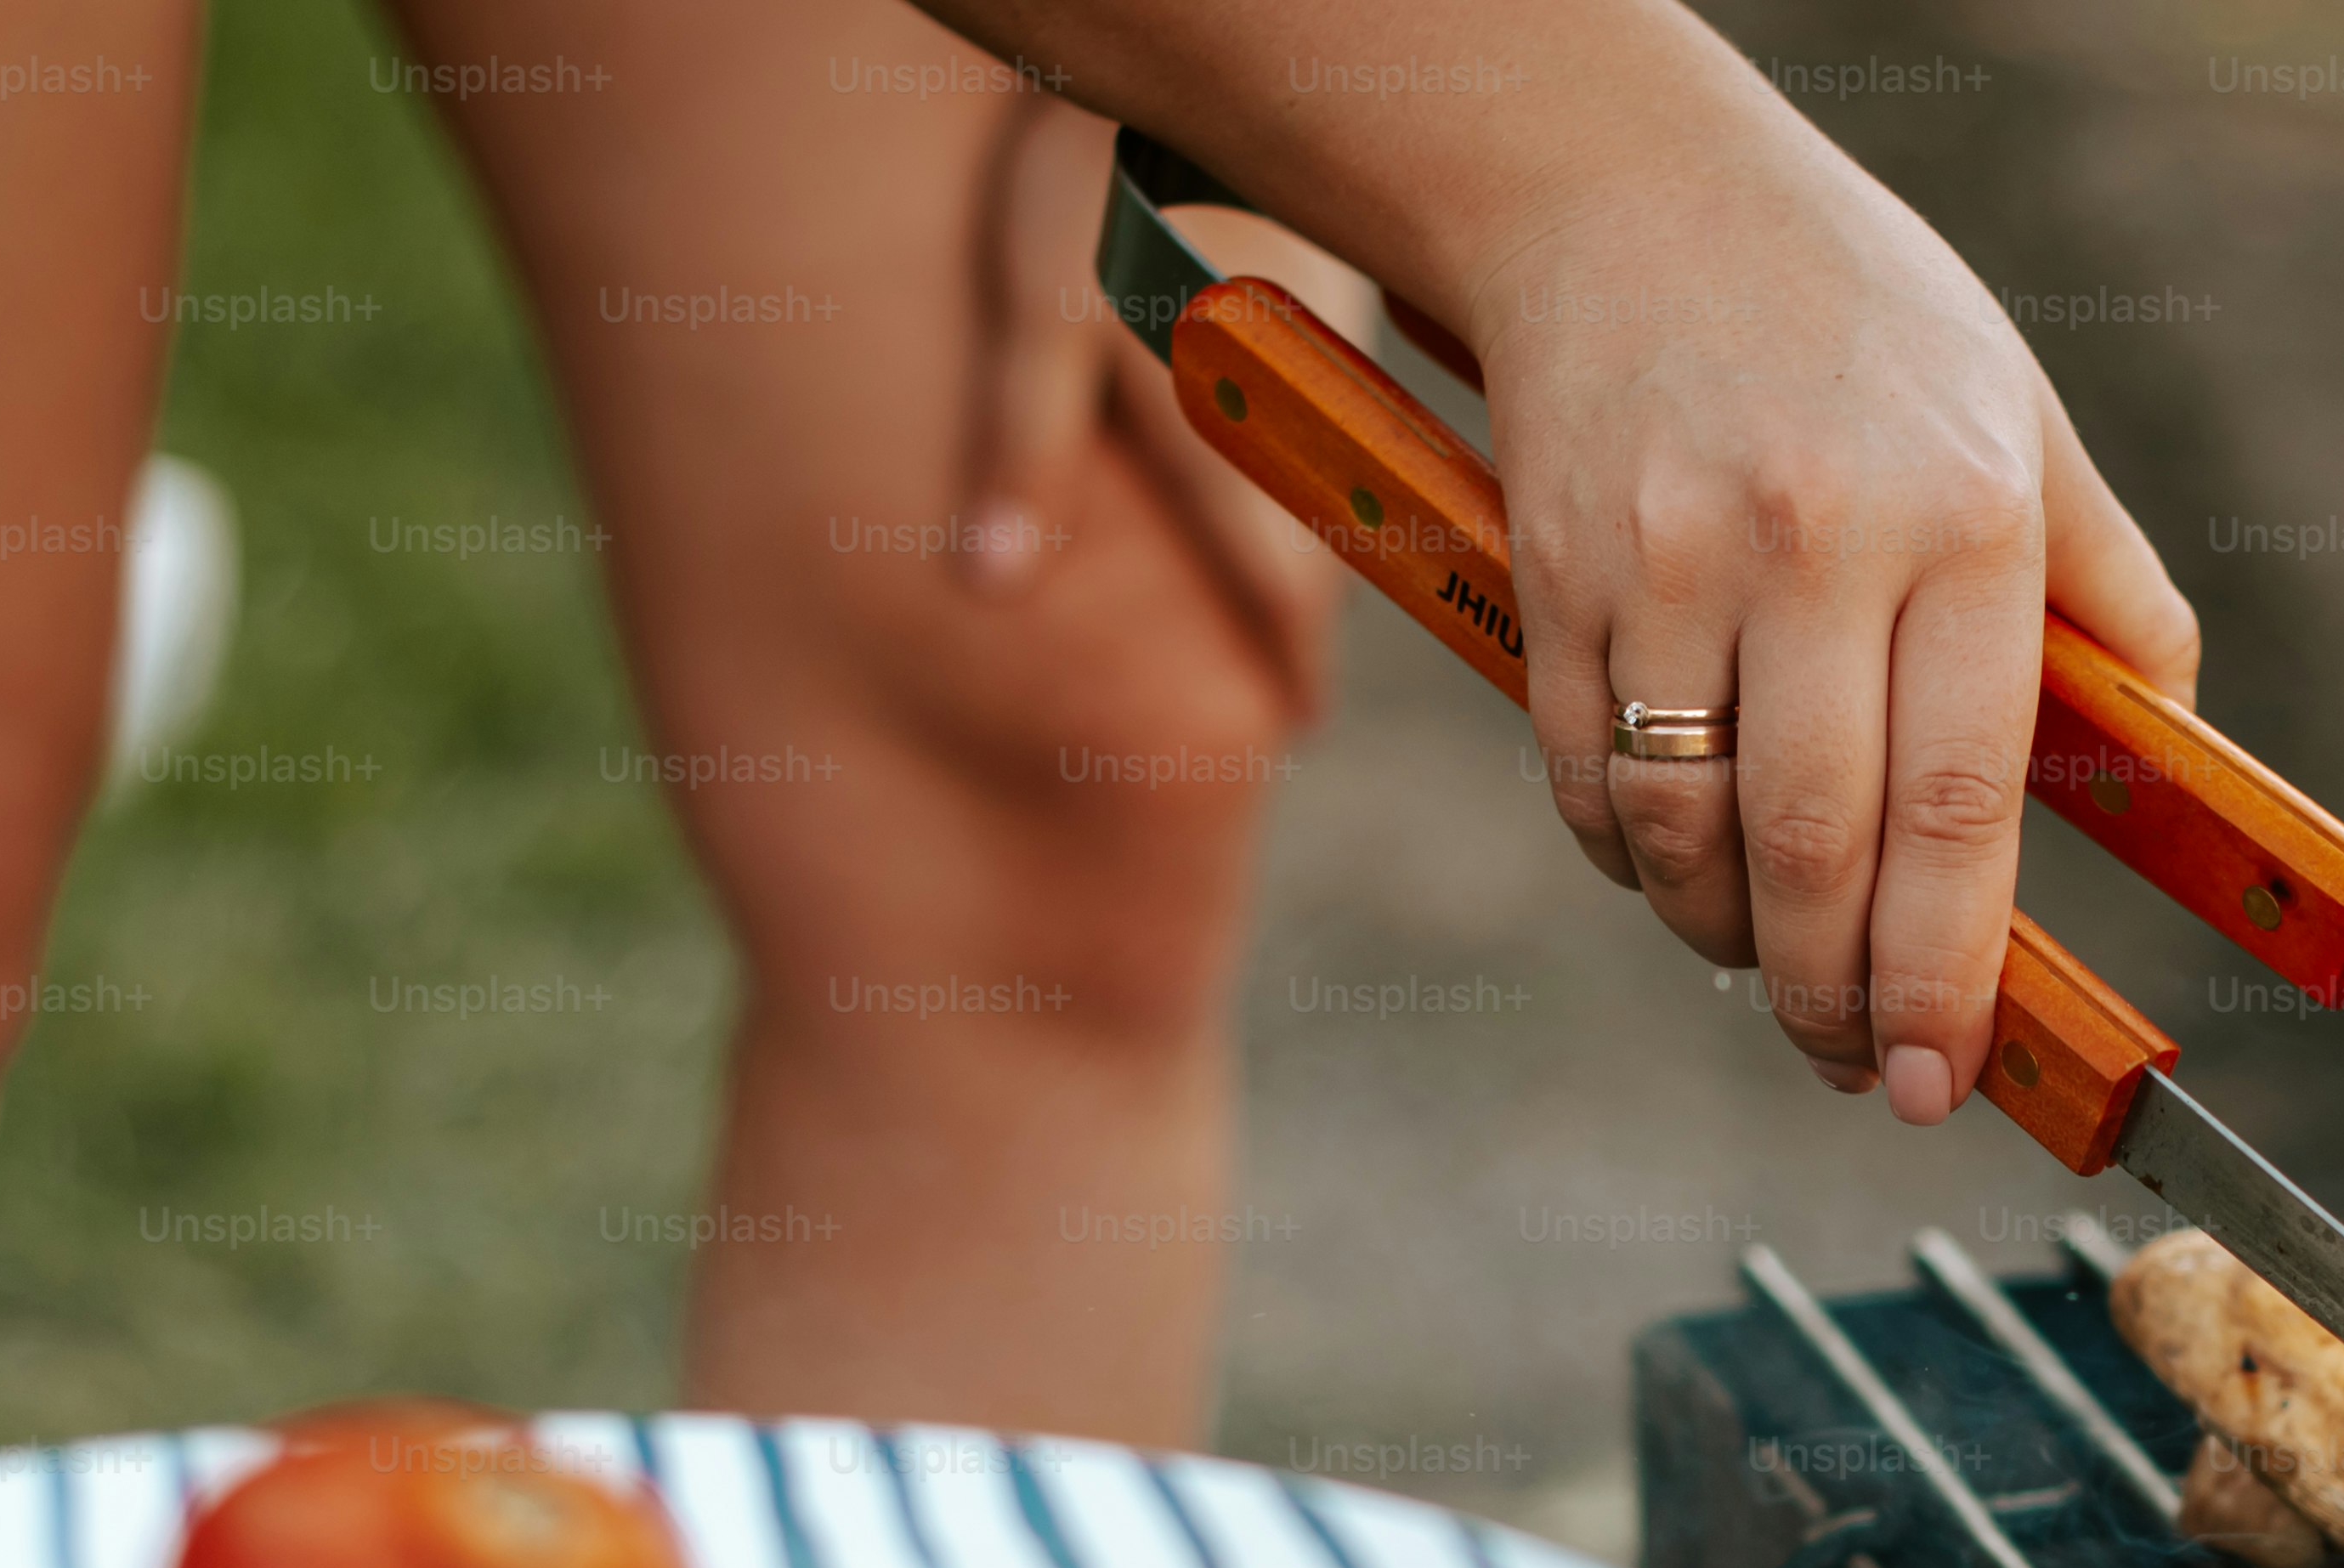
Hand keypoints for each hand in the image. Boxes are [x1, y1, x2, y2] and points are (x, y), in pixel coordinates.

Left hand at [956, 92, 1377, 723]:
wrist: (1209, 37)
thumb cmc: (1092, 162)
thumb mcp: (1037, 296)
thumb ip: (1021, 441)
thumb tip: (990, 587)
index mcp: (1230, 421)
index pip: (1276, 580)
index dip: (1286, 661)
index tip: (1294, 724)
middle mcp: (1302, 387)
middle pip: (1330, 529)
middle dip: (1313, 613)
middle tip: (1303, 681)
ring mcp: (1334, 328)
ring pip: (1353, 456)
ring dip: (1343, 523)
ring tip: (1323, 575)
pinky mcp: (1342, 265)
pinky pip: (1351, 385)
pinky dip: (1345, 436)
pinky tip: (1331, 434)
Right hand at [1457, 136, 2198, 1120]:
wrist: (1619, 184)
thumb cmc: (1847, 309)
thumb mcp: (2016, 412)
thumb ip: (2101, 580)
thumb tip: (2166, 734)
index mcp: (1962, 514)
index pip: (1962, 802)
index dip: (1949, 970)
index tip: (1942, 1074)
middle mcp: (1816, 541)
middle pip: (1820, 851)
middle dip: (1837, 998)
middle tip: (1855, 1067)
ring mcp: (1669, 558)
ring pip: (1689, 835)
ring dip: (1729, 938)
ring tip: (1774, 960)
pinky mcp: (1553, 570)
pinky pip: (1592, 778)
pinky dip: (1635, 857)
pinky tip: (1683, 861)